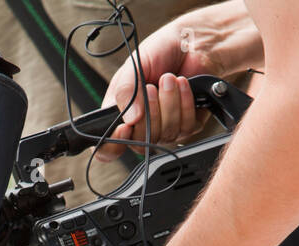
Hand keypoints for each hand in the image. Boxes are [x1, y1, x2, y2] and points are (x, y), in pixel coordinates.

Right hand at [95, 16, 225, 161]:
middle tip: (151, 86)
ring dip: (169, 102)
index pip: (108, 148)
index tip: (125, 127)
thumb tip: (131, 119)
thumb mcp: (134, 66)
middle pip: (140, 142)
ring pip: (165, 134)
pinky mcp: (187, 126)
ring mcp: (164, 129)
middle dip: (149, 112)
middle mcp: (141, 126)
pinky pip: (185, 127)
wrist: (190, 43)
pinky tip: (183, 85)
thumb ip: (126, 91)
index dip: (113, 146)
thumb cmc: (159, 52)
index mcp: (119, 114)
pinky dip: (185, 102)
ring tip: (169, 78)